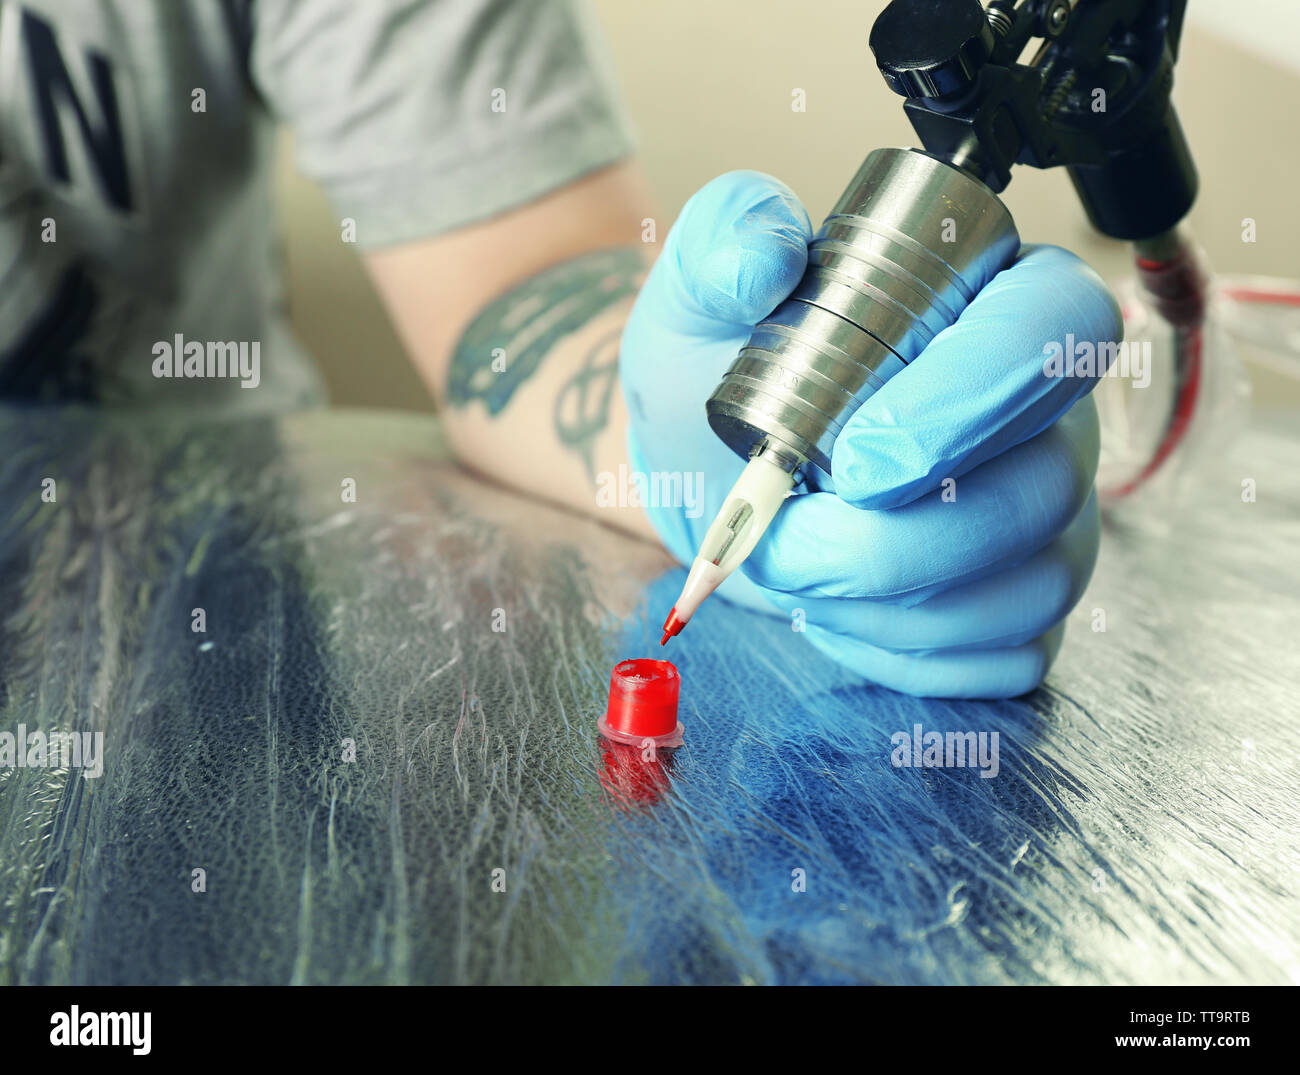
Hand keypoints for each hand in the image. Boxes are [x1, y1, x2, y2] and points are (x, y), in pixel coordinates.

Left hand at [620, 171, 1121, 697]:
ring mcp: (1047, 519)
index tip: (853, 460)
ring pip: (1029, 584)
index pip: (1055, 329)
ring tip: (798, 571)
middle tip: (784, 541)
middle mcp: (1043, 415)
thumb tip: (767, 252)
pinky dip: (904, 653)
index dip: (971, 402)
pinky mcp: (1023, 607)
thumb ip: (723, 240)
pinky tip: (839, 615)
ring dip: (889, 605)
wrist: (711, 471)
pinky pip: (1006, 657)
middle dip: (896, 541)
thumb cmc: (719, 375)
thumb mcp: (696, 295)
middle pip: (1044, 484)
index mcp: (990, 305)